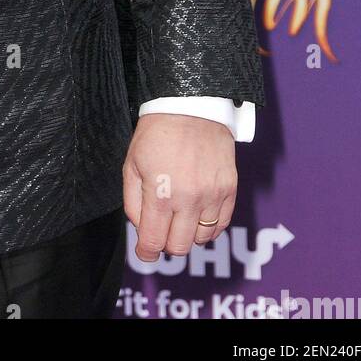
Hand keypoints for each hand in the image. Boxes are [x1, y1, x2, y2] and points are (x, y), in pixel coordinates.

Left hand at [122, 112, 236, 260]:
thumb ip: (133, 202)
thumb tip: (141, 229)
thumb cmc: (156, 134)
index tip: (144, 253)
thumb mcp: (131, 164)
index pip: (154, 241)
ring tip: (179, 217)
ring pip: (202, 239)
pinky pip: (221, 224)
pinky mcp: (229, 189)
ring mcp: (212, 195)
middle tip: (161, 231)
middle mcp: (188, 199)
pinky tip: (198, 214)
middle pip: (179, 247)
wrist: (190, 107)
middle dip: (166, 244)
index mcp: (159, 194)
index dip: (146, 253)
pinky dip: (209, 226)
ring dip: (188, 235)